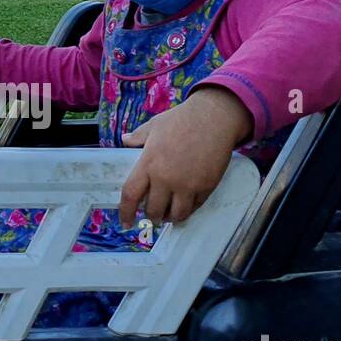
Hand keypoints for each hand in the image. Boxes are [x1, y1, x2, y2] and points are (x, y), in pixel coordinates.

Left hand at [119, 87, 253, 225]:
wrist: (215, 117)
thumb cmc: (182, 119)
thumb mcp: (154, 125)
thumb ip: (138, 137)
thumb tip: (125, 140)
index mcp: (148, 163)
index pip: (131, 195)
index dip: (125, 213)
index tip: (125, 223)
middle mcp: (166, 178)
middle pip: (153, 211)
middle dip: (152, 216)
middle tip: (153, 214)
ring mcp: (187, 185)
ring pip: (176, 215)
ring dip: (171, 217)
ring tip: (169, 214)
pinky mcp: (206, 187)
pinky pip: (195, 207)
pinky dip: (189, 208)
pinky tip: (186, 204)